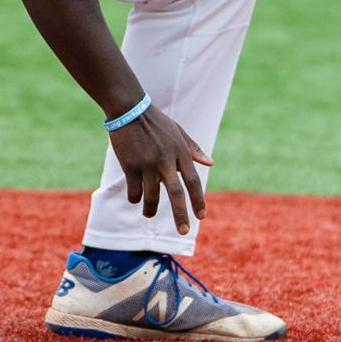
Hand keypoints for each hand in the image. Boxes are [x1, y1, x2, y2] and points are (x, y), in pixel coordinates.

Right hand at [108, 105, 210, 233]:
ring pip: (152, 196)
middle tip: (184, 231)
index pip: (193, 181)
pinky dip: (135, 198)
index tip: (202, 216)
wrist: (129, 109)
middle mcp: (165, 161)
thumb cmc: (155, 121)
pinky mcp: (130, 165)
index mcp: (180, 152)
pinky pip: (134, 190)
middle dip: (180, 215)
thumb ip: (194, 149)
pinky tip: (135, 199)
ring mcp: (147, 164)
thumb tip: (211, 163)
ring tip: (148, 214)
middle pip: (176, 193)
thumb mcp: (178, 132)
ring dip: (150, 209)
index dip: (198, 200)